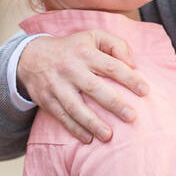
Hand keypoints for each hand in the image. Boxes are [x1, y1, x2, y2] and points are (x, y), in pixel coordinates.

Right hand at [17, 31, 148, 142]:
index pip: (111, 66)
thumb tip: (132, 64)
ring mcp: (57, 85)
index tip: (145, 91)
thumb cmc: (71, 48)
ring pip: (75, 107)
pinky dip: (74, 129)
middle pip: (94, 88)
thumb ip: (116, 45)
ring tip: (109, 136)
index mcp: (85, 52)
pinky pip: (61, 116)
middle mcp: (70, 68)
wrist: (31, 56)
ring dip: (92, 123)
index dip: (129, 78)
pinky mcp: (47, 99)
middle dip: (114, 104)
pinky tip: (88, 139)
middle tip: (131, 117)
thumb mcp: (92, 36)